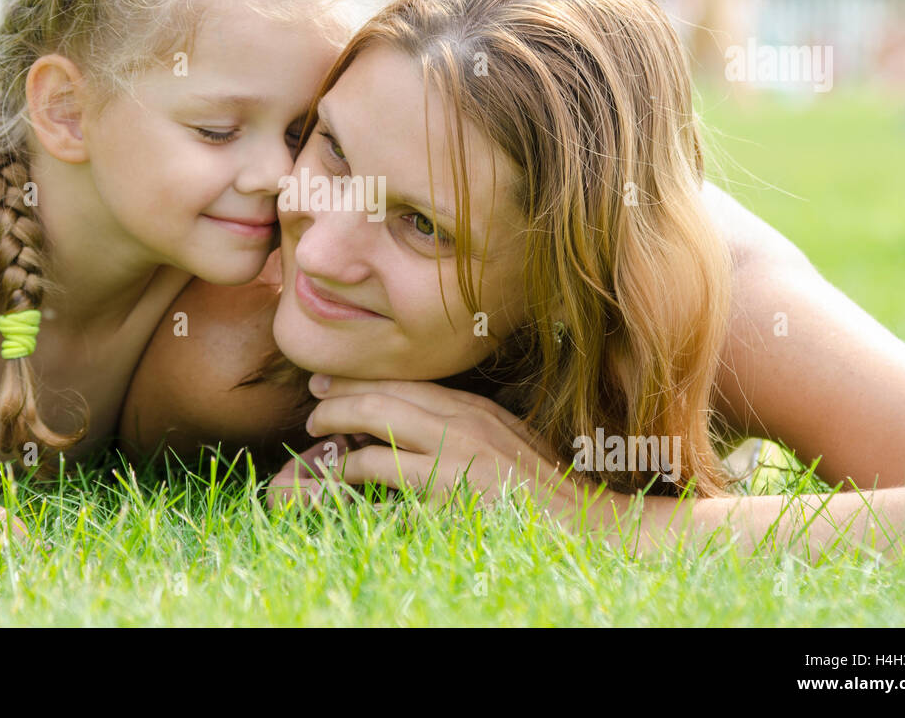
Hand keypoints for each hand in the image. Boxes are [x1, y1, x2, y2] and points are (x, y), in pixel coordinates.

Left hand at [266, 376, 581, 511]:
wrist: (591, 527)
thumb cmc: (549, 496)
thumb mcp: (508, 447)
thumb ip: (469, 432)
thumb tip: (424, 428)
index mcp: (477, 409)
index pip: (408, 381)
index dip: (363, 379)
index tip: (332, 383)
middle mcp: (466, 419)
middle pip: (386, 390)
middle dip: (340, 393)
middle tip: (313, 404)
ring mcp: (459, 450)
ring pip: (377, 417)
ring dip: (337, 422)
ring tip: (317, 434)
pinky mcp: (451, 485)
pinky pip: (384, 465)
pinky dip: (354, 467)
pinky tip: (343, 474)